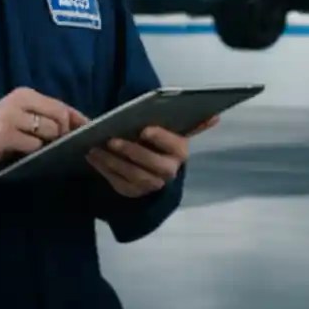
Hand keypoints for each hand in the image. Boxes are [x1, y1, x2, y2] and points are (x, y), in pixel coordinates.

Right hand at [0, 87, 88, 171]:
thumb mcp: (21, 120)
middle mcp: (19, 100)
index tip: (90, 131)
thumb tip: (78, 126)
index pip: (61, 105)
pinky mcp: (5, 133)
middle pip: (59, 115)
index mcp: (24, 94)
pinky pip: (33, 145)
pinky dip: (31, 152)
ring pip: (49, 130)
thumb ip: (45, 119)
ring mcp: (11, 116)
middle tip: (61, 146)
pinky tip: (21, 154)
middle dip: (64, 133)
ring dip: (48, 144)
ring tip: (36, 149)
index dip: (78, 118)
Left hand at [86, 115, 218, 197]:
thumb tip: (216, 116)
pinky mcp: (133, 192)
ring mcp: (151, 185)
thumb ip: (192, 123)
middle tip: (111, 139)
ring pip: (133, 176)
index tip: (144, 129)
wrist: (150, 167)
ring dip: (113, 162)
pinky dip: (104, 169)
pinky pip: (118, 184)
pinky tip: (93, 157)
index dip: (161, 139)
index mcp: (180, 152)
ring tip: (95, 147)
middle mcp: (169, 172)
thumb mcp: (173, 131)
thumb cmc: (159, 142)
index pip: (175, 146)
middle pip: (153, 166)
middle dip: (132, 152)